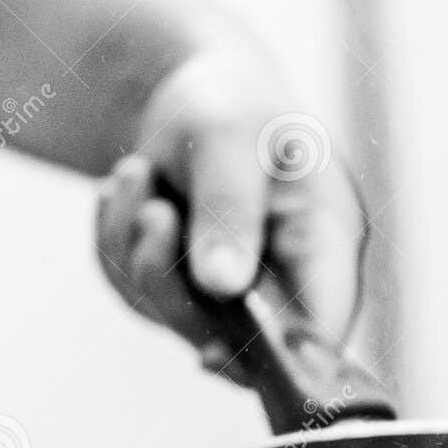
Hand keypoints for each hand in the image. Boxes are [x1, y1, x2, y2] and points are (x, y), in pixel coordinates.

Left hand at [95, 46, 361, 379]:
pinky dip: (119, 245)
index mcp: (328, 241)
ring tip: (136, 176)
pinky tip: (130, 190)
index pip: (323, 328)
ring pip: (176, 321)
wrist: (190, 90)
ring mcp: (241, 294)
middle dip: (175, 287)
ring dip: (136, 252)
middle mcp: (291, 280)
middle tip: (153, 214)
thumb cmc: (229, 102)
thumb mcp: (228, 137)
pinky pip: (141, 295)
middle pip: (240, 344)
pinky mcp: (193, 292)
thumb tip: (222, 285)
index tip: (212, 351)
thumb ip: (229, 209)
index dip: (278, 357)